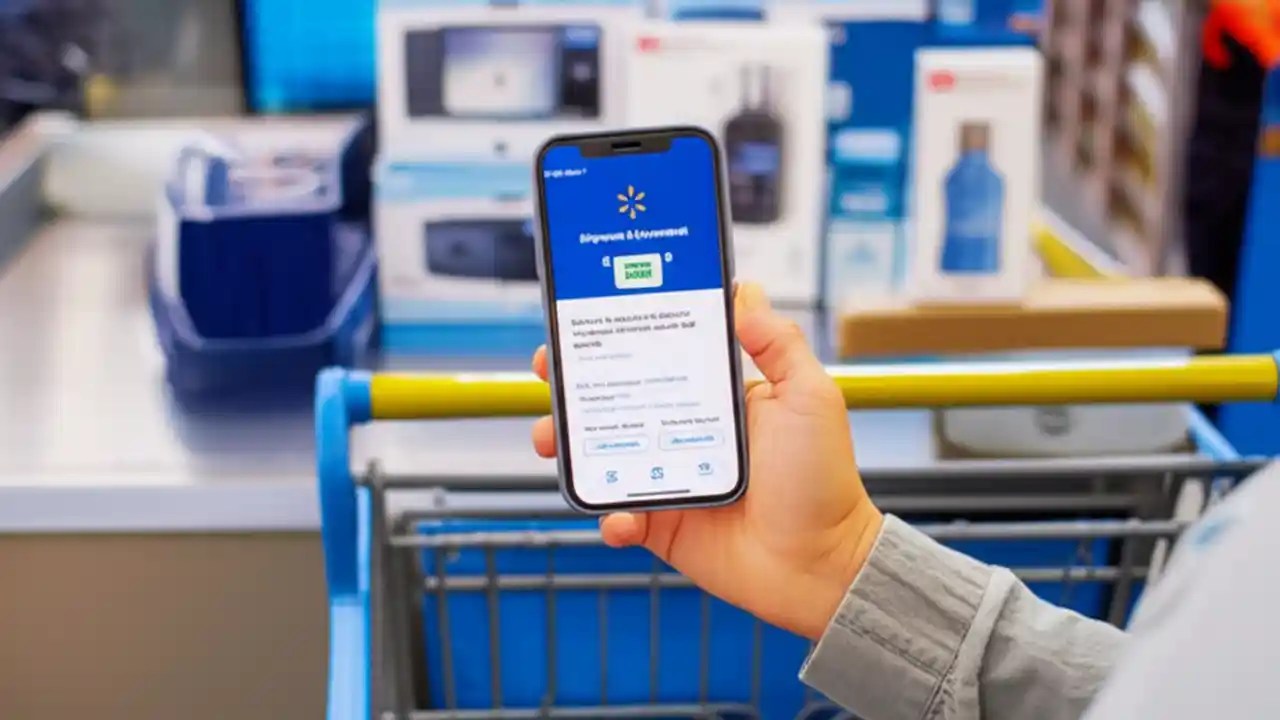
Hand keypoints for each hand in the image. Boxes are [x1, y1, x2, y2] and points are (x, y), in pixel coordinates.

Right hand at [530, 282, 883, 639]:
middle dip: (575, 386)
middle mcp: (685, 435)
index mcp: (715, 400)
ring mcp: (670, 480)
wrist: (821, 565)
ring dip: (571, 446)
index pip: (658, 359)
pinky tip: (621, 516)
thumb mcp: (808, 398)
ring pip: (604, 456)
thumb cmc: (822, 479)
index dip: (620, 340)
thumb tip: (744, 291)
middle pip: (617, 402)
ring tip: (553, 439)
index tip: (586, 322)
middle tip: (549, 372)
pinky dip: (610, 516)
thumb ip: (777, 344)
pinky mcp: (662, 526)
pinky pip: (620, 517)